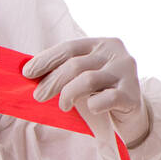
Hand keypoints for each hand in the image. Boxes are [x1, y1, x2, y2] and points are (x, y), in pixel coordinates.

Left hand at [23, 36, 150, 146]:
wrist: (131, 116)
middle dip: (52, 81)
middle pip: (75, 65)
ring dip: (68, 94)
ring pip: (88, 80)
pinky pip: (107, 98)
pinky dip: (94, 104)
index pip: (68, 47)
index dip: (45, 59)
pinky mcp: (133, 94)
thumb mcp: (80, 77)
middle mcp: (116, 53)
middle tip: (38, 96)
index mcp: (101, 44)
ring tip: (63, 106)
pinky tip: (91, 109)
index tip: (27, 73)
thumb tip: (28, 72)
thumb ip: (62, 70)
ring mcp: (127, 72)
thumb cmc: (99, 93)